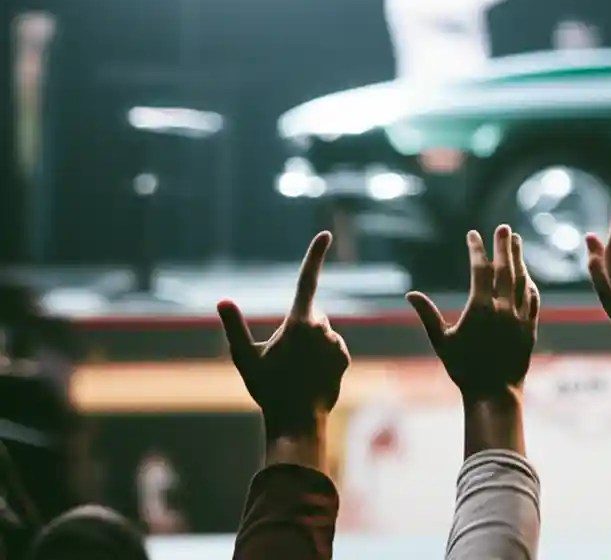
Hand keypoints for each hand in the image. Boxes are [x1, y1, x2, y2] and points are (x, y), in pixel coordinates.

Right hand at [218, 232, 349, 435]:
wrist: (296, 420)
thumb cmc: (267, 389)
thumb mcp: (245, 358)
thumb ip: (234, 328)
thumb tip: (222, 301)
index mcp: (298, 321)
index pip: (307, 280)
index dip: (315, 255)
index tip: (325, 234)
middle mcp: (322, 327)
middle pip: (310, 314)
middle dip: (299, 325)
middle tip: (283, 356)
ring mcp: (335, 342)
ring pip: (320, 333)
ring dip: (310, 344)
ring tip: (296, 370)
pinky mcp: (344, 356)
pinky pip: (331, 348)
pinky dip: (322, 356)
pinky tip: (311, 375)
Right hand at [408, 226, 539, 400]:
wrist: (494, 393)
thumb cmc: (463, 369)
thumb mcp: (442, 342)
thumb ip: (428, 315)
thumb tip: (410, 295)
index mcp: (480, 309)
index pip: (479, 270)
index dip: (477, 250)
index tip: (473, 235)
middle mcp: (503, 309)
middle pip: (505, 269)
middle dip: (504, 246)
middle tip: (504, 228)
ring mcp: (519, 317)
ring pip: (521, 281)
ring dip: (519, 260)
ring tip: (516, 242)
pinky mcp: (530, 328)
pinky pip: (532, 300)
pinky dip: (530, 285)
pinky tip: (527, 276)